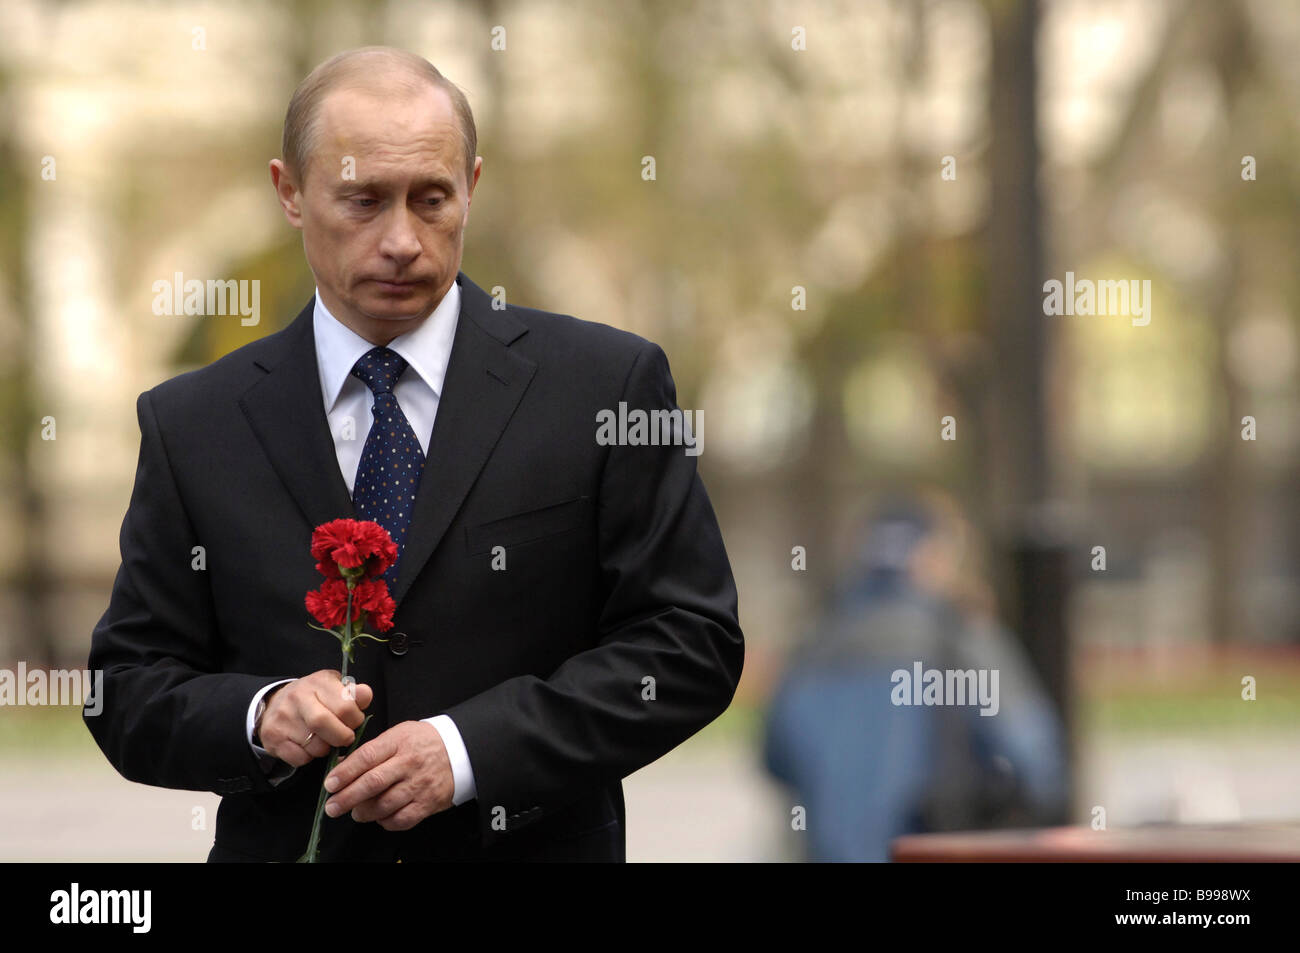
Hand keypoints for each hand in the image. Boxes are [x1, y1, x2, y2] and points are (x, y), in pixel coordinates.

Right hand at [256, 670, 372, 766]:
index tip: (354, 721)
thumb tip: (365, 695)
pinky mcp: (273, 737)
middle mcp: (298, 697)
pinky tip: (309, 746)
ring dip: (326, 748)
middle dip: (342, 736)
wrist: (275, 704)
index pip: (345, 705)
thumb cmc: (313, 698)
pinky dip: (310, 757)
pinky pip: (300, 758)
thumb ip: (353, 694)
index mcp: (318, 682)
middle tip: (345, 736)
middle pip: (325, 723)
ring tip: (325, 740)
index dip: (355, 718)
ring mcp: (283, 718)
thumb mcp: (334, 688)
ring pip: (315, 745)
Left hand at [322, 720, 453, 830]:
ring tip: (356, 813)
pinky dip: (386, 822)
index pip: (367, 757)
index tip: (330, 784)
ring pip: (385, 804)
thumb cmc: (423, 742)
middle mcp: (409, 763)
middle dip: (347, 797)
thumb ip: (370, 750)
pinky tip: (380, 817)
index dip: (345, 772)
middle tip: (332, 807)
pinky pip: (402, 819)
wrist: (460, 750)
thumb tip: (340, 766)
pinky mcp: (428, 803)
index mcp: (399, 742)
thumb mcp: (398, 735)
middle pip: (373, 783)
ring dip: (364, 812)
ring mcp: (420, 784)